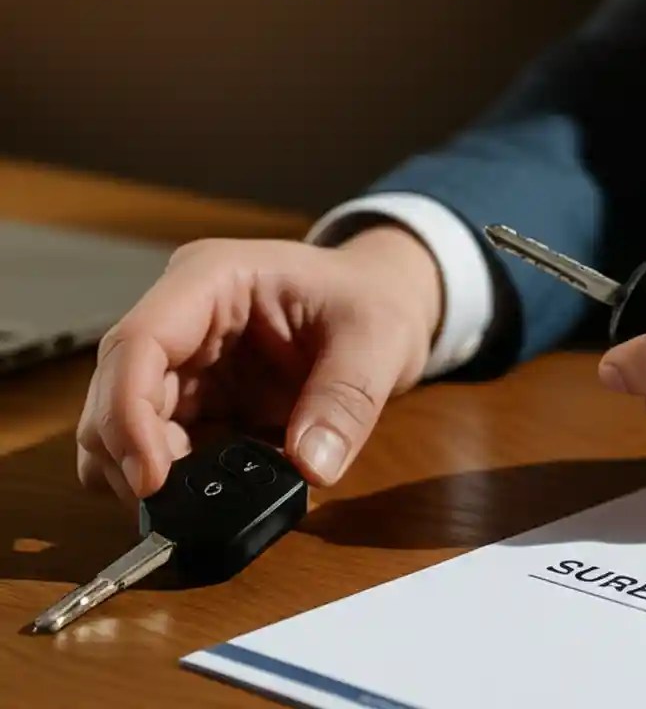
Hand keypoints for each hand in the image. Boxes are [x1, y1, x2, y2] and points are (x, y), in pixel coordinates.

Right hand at [77, 226, 441, 506]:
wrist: (386, 300)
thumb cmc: (376, 300)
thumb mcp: (378, 341)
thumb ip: (346, 402)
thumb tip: (310, 467)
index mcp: (214, 279)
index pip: (138, 341)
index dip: (127, 412)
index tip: (149, 478)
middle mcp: (185, 317)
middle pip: (117, 388)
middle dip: (131, 453)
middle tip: (169, 509)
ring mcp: (188, 359)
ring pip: (127, 422)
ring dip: (147, 469)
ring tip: (197, 504)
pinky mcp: (201, 398)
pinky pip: (166, 444)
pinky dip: (178, 478)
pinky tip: (215, 494)